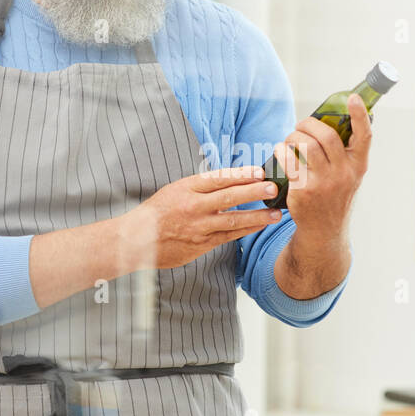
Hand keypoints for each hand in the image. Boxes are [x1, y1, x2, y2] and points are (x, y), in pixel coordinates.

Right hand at [121, 165, 283, 270]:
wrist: (138, 239)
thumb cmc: (159, 211)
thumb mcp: (176, 189)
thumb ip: (202, 186)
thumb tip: (232, 179)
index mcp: (187, 187)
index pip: (218, 178)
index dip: (241, 175)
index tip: (259, 171)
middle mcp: (193, 206)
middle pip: (229, 197)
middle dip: (254, 192)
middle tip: (274, 188)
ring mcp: (198, 226)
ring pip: (233, 220)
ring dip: (257, 217)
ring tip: (276, 214)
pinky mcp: (202, 244)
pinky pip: (229, 236)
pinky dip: (246, 230)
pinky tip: (259, 226)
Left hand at [273, 94, 371, 239]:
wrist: (323, 230)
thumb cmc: (334, 196)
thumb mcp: (348, 176)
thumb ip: (344, 153)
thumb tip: (327, 121)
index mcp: (358, 166)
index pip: (365, 135)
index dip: (360, 114)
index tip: (352, 98)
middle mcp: (344, 173)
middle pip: (326, 136)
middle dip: (308, 124)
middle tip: (300, 125)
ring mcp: (324, 183)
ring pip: (305, 145)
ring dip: (293, 136)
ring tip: (289, 140)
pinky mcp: (304, 190)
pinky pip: (288, 161)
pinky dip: (281, 150)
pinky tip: (280, 150)